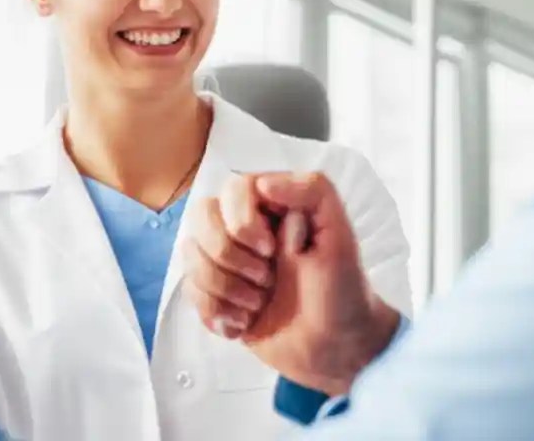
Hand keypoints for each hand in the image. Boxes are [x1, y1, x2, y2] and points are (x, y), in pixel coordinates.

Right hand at [185, 172, 398, 394]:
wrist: (334, 350)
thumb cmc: (342, 292)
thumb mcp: (340, 237)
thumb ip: (313, 193)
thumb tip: (263, 184)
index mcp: (274, 206)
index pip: (233, 188)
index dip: (242, 221)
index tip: (270, 250)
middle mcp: (245, 228)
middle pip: (202, 216)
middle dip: (229, 255)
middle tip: (267, 280)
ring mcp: (227, 261)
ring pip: (192, 254)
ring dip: (225, 287)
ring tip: (259, 304)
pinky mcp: (216, 293)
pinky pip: (191, 290)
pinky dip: (217, 311)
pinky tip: (245, 322)